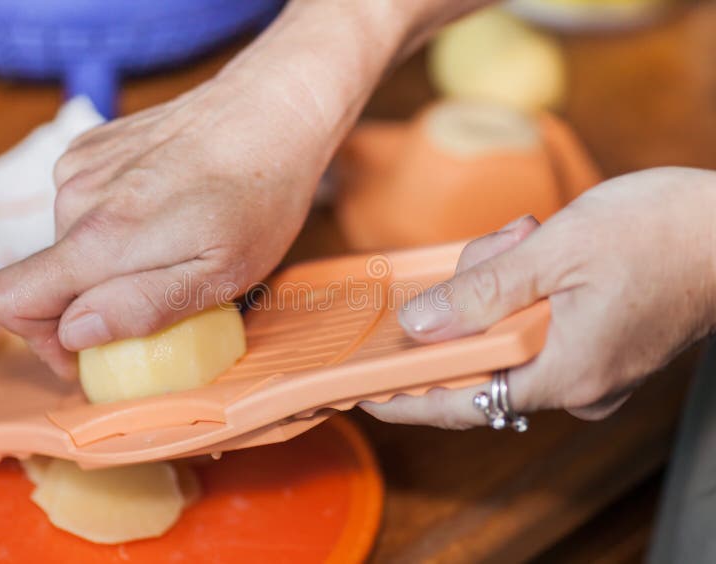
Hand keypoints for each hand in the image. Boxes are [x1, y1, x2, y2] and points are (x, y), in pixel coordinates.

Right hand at [0, 0, 515, 377]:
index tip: (106, 346)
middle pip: (46, 278)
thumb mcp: (222, 266)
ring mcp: (95, 167)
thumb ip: (141, 305)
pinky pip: (100, 206)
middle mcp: (83, 197)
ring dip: (123, 265)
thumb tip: (79, 334)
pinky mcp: (115, 147)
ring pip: (77, 243)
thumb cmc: (268, 183)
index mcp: (103, 234)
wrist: (288, 100)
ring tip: (186, 253)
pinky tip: (182, 216)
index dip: (50, 339)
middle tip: (167, 303)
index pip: (15, 302)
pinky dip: (132, 228)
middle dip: (96, 306)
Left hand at [363, 167, 715, 427]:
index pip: (464, 402)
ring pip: (508, 335)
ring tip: (532, 238)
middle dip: (472, 299)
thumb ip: (481, 292)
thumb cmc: (662, 233)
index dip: (409, 398)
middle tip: (502, 247)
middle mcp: (578, 385)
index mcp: (565, 373)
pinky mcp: (598, 347)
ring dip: (502, 284)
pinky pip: (536, 327)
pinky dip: (525, 290)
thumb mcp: (554, 252)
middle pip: (482, 356)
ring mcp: (591, 369)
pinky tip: (542, 253)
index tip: (366, 390)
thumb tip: (422, 325)